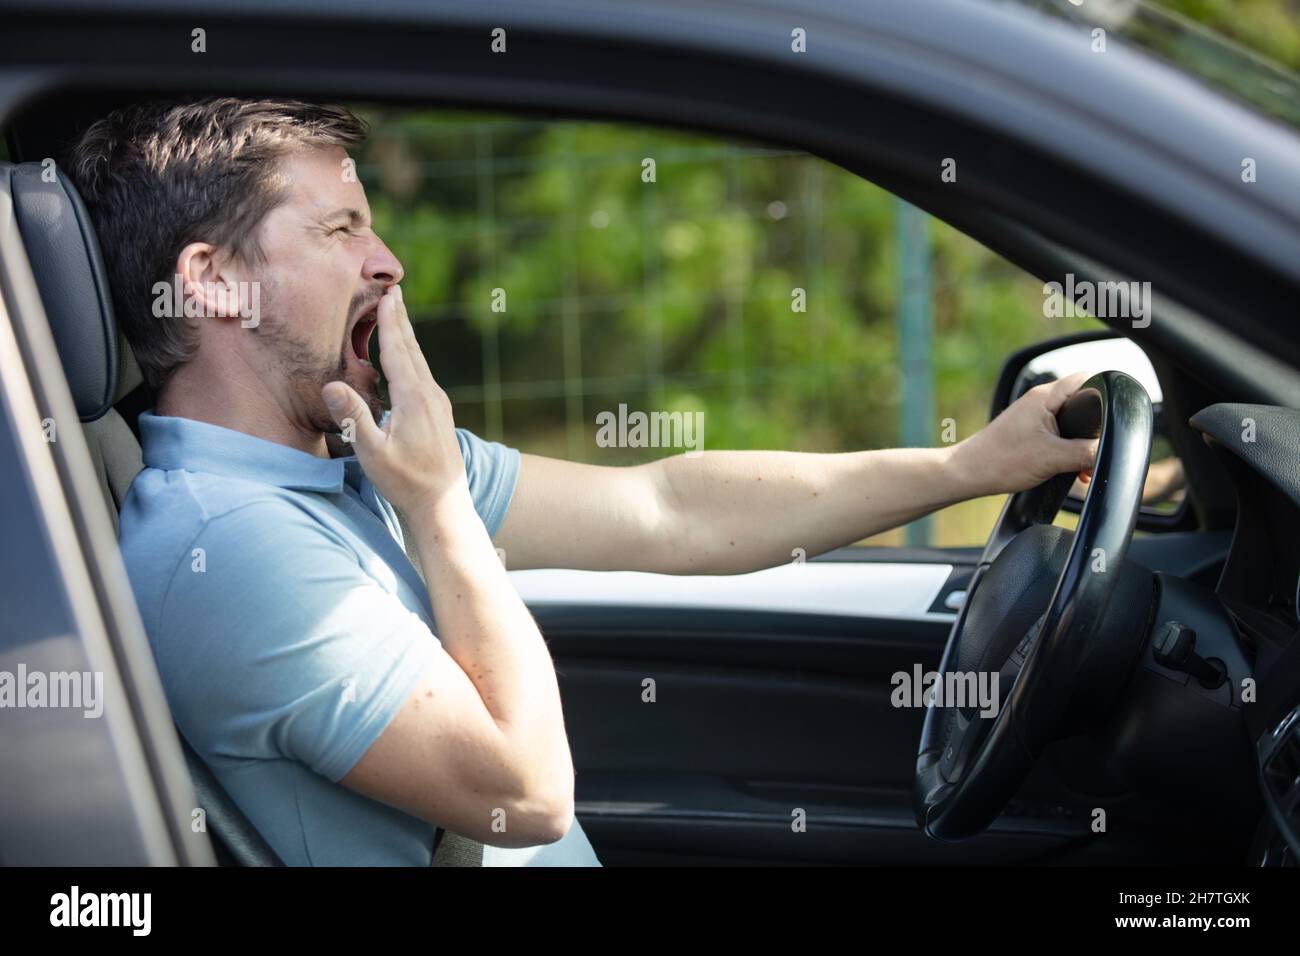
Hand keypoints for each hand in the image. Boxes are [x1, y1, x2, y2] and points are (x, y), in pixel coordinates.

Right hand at [321, 285, 468, 516]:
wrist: (445, 504)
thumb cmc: (407, 482)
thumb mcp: (374, 454)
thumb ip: (353, 417)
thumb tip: (332, 385)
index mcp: (414, 399)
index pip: (399, 351)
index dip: (391, 322)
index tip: (389, 295)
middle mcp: (430, 396)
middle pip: (412, 350)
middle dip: (401, 320)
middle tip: (395, 292)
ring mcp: (438, 405)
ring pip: (420, 363)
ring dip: (408, 338)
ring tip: (399, 317)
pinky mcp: (439, 415)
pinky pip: (423, 376)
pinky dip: (413, 358)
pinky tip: (409, 361)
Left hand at [949, 370, 1099, 496]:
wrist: (969, 474)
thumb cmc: (1001, 461)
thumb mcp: (1053, 458)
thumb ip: (1086, 452)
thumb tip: (1109, 452)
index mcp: (1045, 397)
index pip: (1087, 378)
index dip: (1106, 393)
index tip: (1116, 415)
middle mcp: (1039, 401)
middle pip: (1082, 404)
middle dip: (1095, 429)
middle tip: (1096, 452)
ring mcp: (1033, 417)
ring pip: (1071, 424)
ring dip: (1082, 446)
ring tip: (1084, 469)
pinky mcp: (1029, 433)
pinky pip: (1059, 437)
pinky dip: (1069, 452)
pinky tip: (1073, 471)